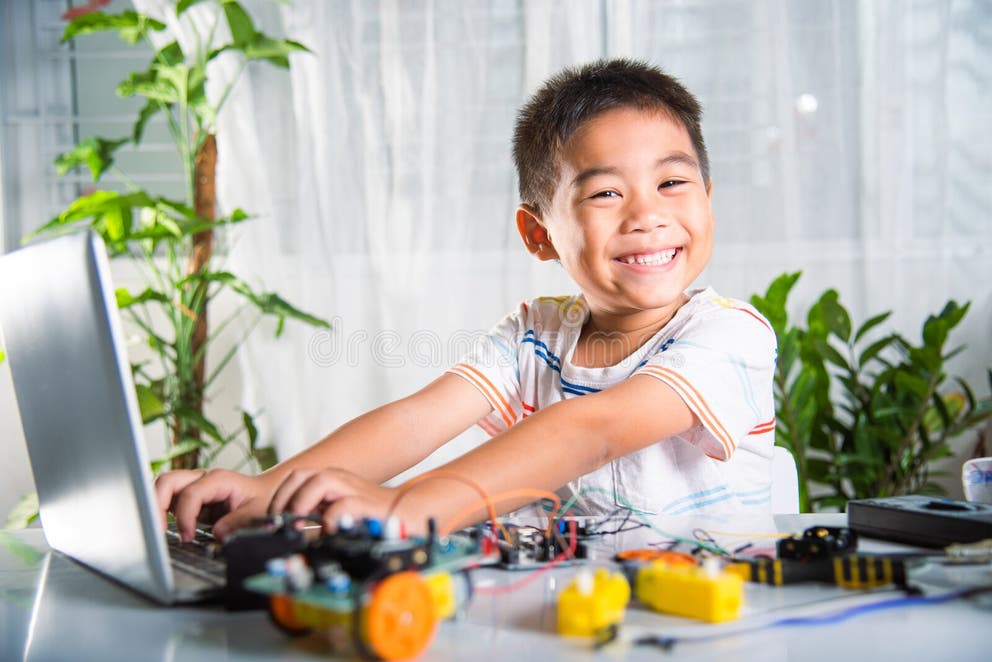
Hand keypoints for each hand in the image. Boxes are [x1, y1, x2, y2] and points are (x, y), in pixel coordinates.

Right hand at [155, 468, 271, 541]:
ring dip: (156, 507)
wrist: (266, 493)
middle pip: (167, 481)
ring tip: (159, 531)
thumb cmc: (262, 499)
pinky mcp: (189, 497)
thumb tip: (217, 533)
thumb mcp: (257, 511)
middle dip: (157, 505)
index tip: (187, 537)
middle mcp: (202, 479)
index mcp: (218, 479)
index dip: (185, 516)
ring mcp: (193, 485)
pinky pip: (168, 500)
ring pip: (163, 488)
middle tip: (159, 531)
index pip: (191, 493)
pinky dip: (162, 512)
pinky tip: (166, 528)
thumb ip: (238, 521)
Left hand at [267, 468, 400, 532]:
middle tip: (281, 523)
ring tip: (297, 527)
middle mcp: (338, 479)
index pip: (294, 478)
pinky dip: (329, 519)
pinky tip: (325, 534)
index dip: (279, 498)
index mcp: (329, 479)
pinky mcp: (365, 504)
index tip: (272, 520)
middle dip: (285, 499)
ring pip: (319, 481)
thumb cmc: (366, 517)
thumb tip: (285, 528)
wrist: (403, 515)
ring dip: (302, 504)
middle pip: (301, 475)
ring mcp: (352, 488)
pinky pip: (342, 505)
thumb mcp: (333, 513)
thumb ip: (313, 516)